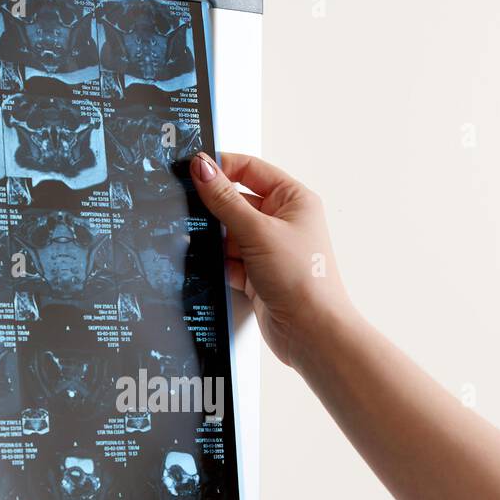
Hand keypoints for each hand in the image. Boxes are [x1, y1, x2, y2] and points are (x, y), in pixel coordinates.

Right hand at [189, 151, 352, 367]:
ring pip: (229, 234)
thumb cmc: (302, 279)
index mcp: (293, 199)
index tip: (192, 170)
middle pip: (236, 202)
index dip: (221, 167)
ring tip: (203, 245)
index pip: (250, 169)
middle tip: (188, 209)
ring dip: (216, 241)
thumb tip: (202, 168)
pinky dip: (219, 264)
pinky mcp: (258, 274)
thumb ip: (224, 200)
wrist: (310, 332)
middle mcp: (283, 221)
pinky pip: (229, 261)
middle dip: (214, 211)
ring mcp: (269, 249)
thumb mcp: (257, 231)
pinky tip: (213, 267)